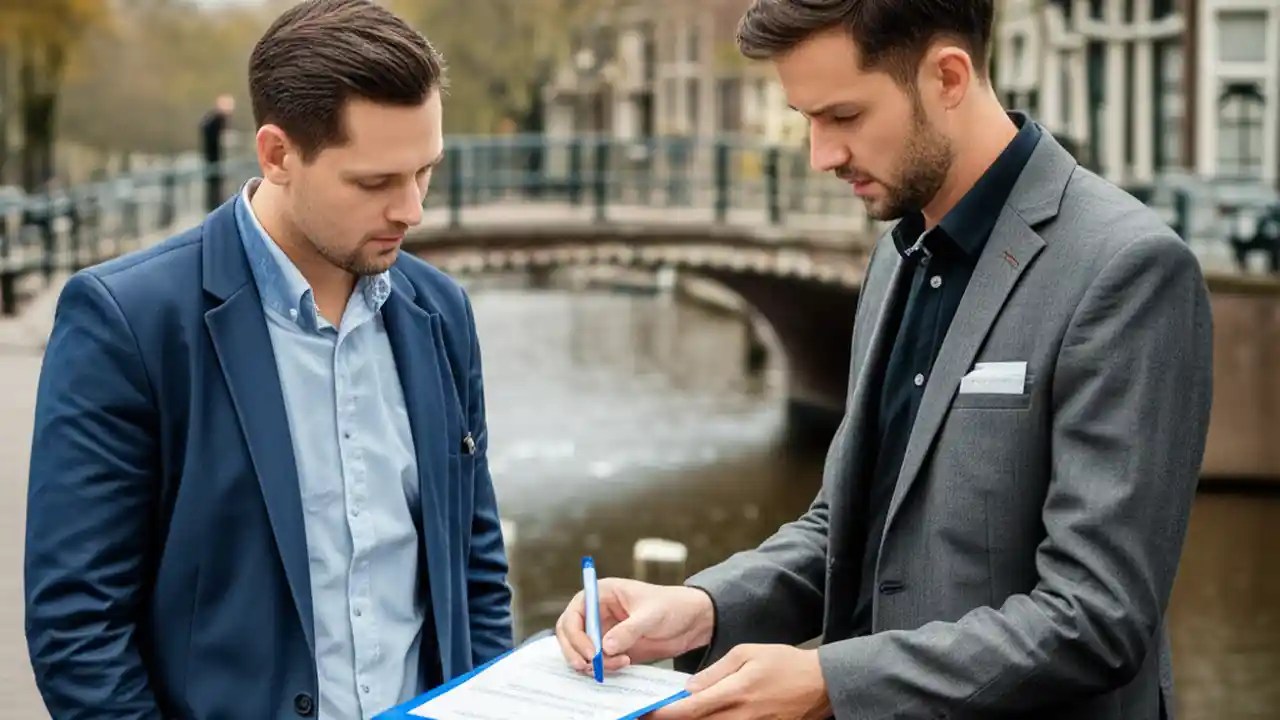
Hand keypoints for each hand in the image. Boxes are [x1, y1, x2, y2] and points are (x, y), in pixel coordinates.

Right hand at [555, 578, 713, 672]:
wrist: (691, 622)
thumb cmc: (672, 606)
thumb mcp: (651, 616)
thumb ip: (628, 630)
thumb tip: (605, 647)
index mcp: (602, 594)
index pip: (574, 613)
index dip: (576, 634)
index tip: (591, 653)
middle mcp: (597, 611)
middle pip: (569, 633)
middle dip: (576, 651)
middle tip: (589, 667)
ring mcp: (603, 630)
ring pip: (581, 650)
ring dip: (592, 662)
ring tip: (618, 663)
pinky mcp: (612, 647)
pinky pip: (596, 660)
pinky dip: (603, 667)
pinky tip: (623, 663)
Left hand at [648, 644, 831, 719]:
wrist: (820, 684)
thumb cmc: (783, 662)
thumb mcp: (747, 653)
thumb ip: (715, 672)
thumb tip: (689, 688)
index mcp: (736, 691)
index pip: (692, 708)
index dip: (666, 714)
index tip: (647, 713)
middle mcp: (742, 715)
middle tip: (651, 716)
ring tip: (675, 716)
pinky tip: (702, 717)